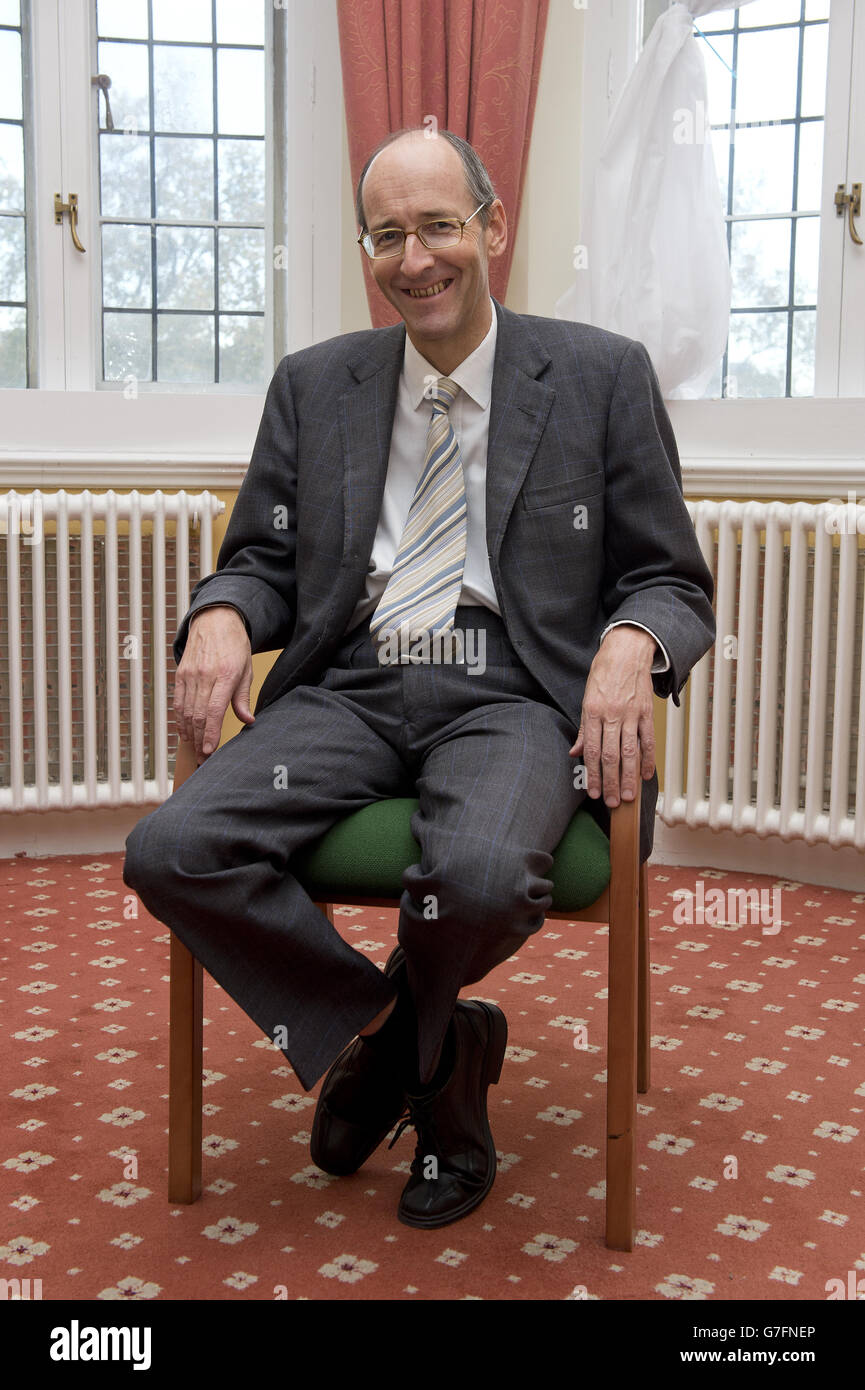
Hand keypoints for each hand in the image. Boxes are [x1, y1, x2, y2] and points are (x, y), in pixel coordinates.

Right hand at [174, 606, 254, 763]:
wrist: (216, 620)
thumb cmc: (235, 645)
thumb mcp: (247, 669)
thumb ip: (244, 697)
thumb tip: (248, 721)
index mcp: (225, 674)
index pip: (214, 710)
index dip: (210, 733)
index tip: (209, 751)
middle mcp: (204, 676)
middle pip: (198, 715)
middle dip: (199, 741)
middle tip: (203, 759)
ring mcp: (190, 675)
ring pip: (186, 712)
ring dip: (189, 734)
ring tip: (194, 750)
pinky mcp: (180, 675)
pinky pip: (178, 702)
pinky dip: (180, 720)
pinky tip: (184, 733)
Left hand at [570, 626, 655, 806]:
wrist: (627, 650)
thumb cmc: (604, 673)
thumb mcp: (586, 697)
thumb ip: (582, 728)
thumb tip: (575, 752)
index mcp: (593, 712)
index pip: (591, 750)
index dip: (593, 775)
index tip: (595, 793)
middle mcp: (612, 715)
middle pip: (611, 756)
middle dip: (612, 782)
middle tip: (614, 802)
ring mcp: (632, 714)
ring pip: (630, 752)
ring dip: (630, 777)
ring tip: (629, 796)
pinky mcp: (647, 712)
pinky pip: (648, 740)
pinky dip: (648, 759)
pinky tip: (647, 775)